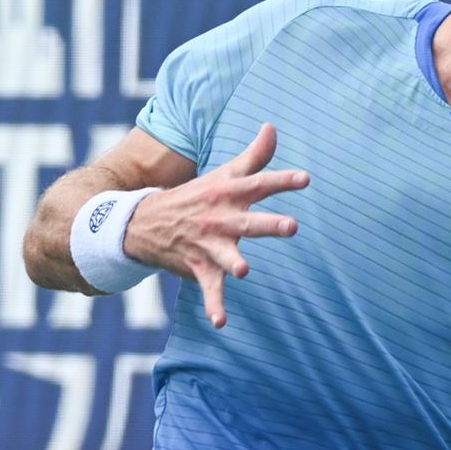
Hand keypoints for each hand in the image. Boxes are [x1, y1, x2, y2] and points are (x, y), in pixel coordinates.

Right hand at [124, 122, 307, 327]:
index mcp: (229, 194)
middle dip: (269, 224)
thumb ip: (254, 156)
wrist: (144, 221)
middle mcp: (220, 217)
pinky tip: (220, 323)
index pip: (260, 184)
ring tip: (244, 272)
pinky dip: (214, 306)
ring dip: (232, 263)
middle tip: (292, 226)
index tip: (306, 179)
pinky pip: (209, 289)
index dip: (283, 181)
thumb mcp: (224, 174)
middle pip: (248, 221)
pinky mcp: (199, 266)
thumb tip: (272, 126)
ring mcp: (208, 243)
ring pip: (225, 255)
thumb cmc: (197, 196)